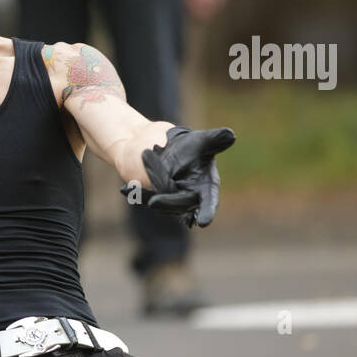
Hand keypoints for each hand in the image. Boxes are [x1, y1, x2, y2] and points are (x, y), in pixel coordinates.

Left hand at [120, 126, 235, 227]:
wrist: (169, 147)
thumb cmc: (192, 145)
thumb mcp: (202, 140)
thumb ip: (216, 140)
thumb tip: (230, 134)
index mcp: (206, 186)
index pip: (209, 201)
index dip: (207, 211)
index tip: (203, 222)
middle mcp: (190, 197)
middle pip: (180, 204)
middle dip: (168, 203)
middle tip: (154, 202)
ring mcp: (172, 200)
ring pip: (160, 202)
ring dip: (148, 196)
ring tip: (135, 186)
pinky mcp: (156, 197)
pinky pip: (146, 198)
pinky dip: (136, 194)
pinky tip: (125, 190)